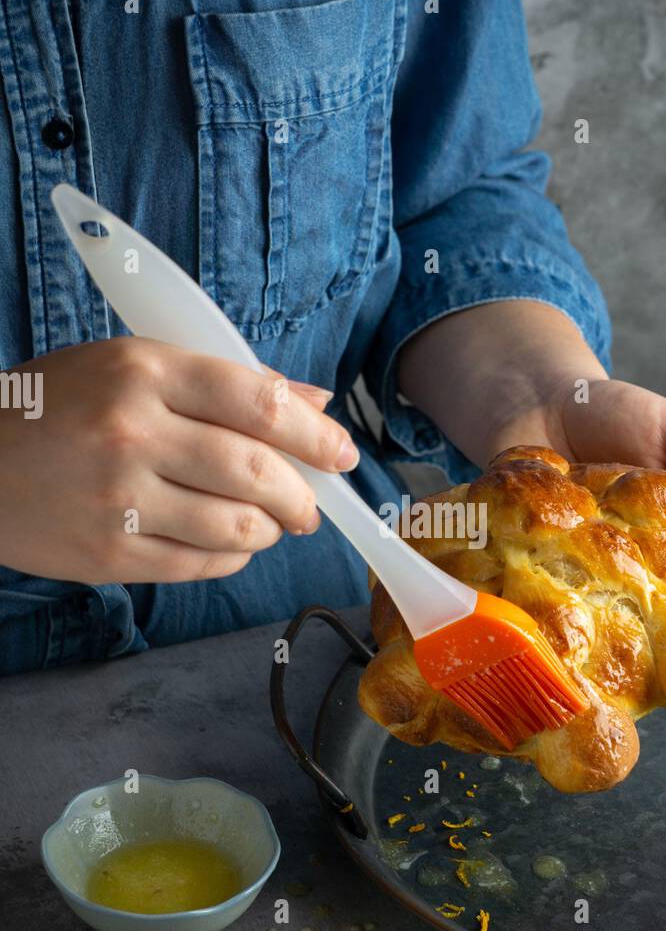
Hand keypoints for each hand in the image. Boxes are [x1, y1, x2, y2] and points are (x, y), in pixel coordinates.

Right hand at [0, 337, 357, 583]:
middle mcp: (133, 431)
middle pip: (257, 470)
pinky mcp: (109, 554)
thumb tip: (312, 403)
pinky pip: (201, 564)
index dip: (314, 434)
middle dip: (303, 495)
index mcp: (144, 370)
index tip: (342, 454)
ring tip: (271, 523)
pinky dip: (232, 556)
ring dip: (271, 529)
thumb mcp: (131, 366)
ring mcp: (119, 497)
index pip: (257, 401)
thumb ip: (224, 383)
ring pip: (237, 526)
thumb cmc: (58, 407)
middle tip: (312, 506)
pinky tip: (231, 542)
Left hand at [489, 376, 665, 636]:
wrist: (537, 402)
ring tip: (642, 640)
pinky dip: (572, 615)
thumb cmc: (614, 415)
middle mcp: (648, 561)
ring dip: (636, 633)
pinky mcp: (549, 570)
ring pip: (628, 620)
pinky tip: (579, 622)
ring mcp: (600, 571)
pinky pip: (565, 604)